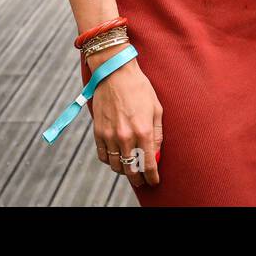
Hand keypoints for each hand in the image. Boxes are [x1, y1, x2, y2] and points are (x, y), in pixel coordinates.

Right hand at [87, 43, 162, 187]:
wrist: (115, 73)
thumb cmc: (139, 88)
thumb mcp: (156, 108)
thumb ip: (157, 134)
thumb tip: (156, 154)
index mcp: (143, 131)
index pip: (148, 164)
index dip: (152, 177)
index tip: (154, 182)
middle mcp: (126, 137)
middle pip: (131, 170)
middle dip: (138, 179)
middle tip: (142, 182)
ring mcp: (110, 136)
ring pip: (116, 166)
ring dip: (123, 171)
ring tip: (129, 168)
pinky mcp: (98, 132)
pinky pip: (103, 156)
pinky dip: (110, 161)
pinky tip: (116, 158)